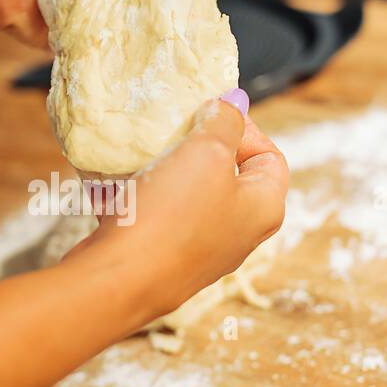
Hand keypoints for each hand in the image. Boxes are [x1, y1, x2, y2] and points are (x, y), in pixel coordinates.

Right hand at [64, 94, 289, 321]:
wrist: (119, 280)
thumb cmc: (172, 214)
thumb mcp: (207, 151)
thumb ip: (224, 121)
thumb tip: (233, 106)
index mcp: (264, 209)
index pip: (270, 156)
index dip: (243, 127)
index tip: (207, 113)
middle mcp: (239, 235)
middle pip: (227, 175)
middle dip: (196, 146)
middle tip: (171, 130)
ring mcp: (200, 251)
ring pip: (186, 194)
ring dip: (162, 169)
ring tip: (140, 154)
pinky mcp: (163, 259)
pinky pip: (156, 215)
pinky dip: (139, 196)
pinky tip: (116, 183)